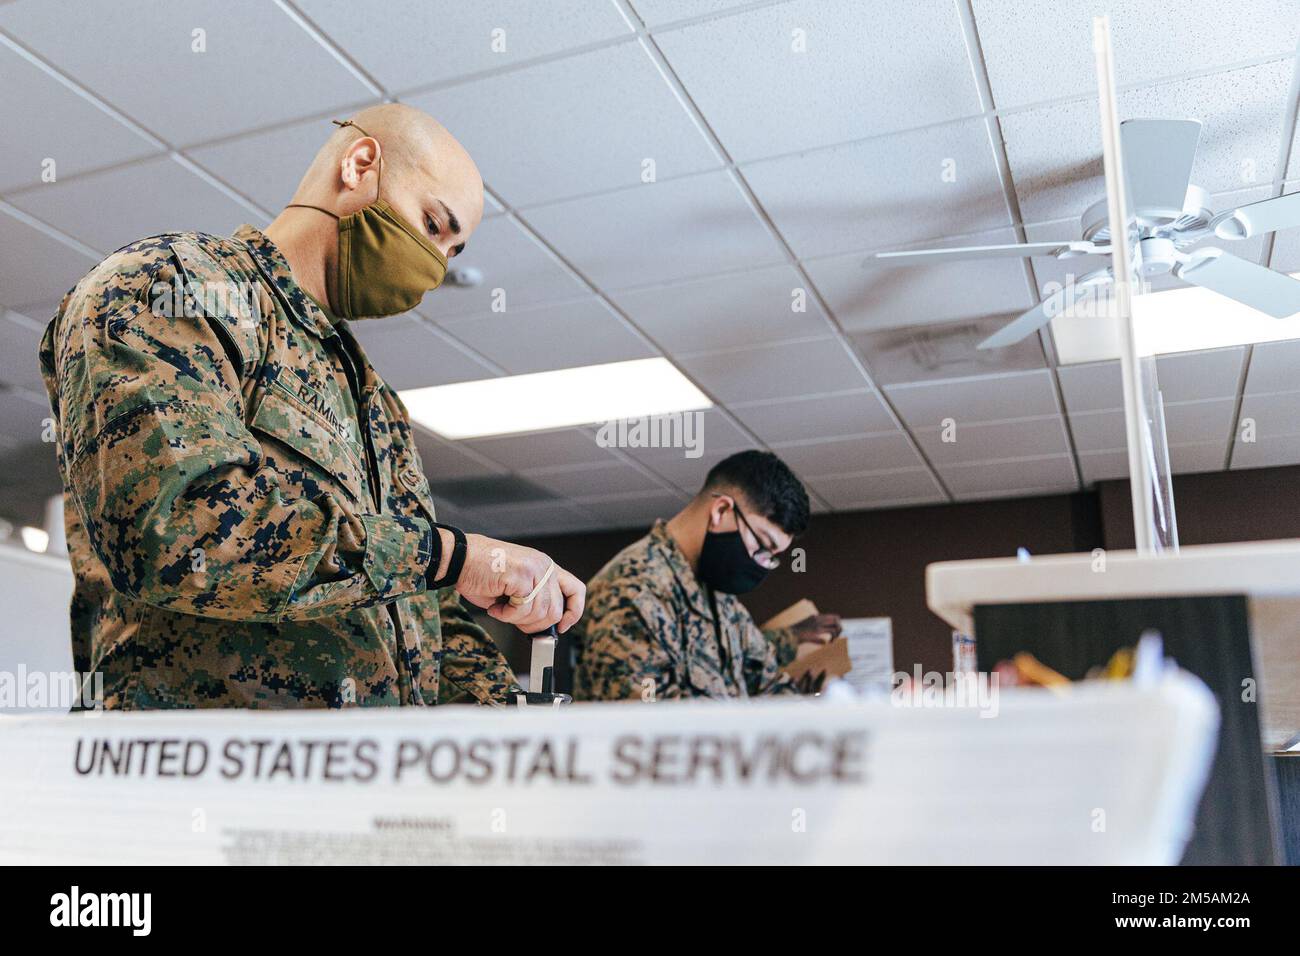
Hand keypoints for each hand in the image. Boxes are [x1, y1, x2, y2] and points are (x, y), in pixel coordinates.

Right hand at [453, 534, 584, 634]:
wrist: (458, 558)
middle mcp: (544, 565)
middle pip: (555, 610)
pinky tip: (496, 607)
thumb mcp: (516, 586)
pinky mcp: (521, 575)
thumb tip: (543, 625)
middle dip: (534, 624)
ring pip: (539, 612)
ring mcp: (534, 569)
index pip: (576, 589)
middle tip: (514, 620)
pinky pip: (522, 609)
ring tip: (501, 609)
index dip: (573, 612)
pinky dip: (507, 616)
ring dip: (516, 619)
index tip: (562, 626)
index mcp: (545, 566)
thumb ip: (534, 599)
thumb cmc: (481, 573)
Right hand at [791, 613, 841, 644]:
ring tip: (832, 640)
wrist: (788, 636)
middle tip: (835, 636)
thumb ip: (816, 636)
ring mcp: (818, 623)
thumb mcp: (807, 634)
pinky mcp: (817, 630)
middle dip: (839, 628)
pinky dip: (833, 638)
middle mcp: (818, 618)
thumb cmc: (796, 636)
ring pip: (836, 625)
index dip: (836, 624)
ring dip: (837, 633)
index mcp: (815, 617)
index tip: (834, 632)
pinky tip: (829, 643)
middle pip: (836, 619)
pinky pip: (831, 632)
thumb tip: (824, 642)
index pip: (832, 616)